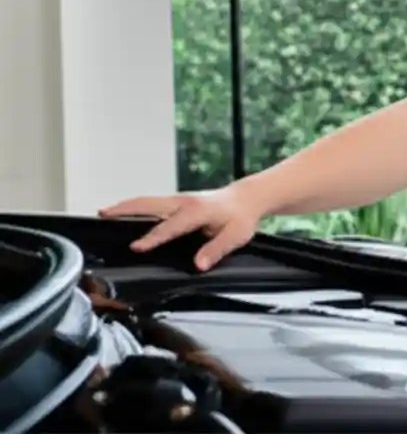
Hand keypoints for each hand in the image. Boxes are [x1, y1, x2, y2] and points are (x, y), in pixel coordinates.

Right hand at [98, 186, 264, 270]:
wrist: (247, 198)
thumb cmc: (241, 218)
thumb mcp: (236, 236)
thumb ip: (217, 249)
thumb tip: (198, 265)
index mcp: (197, 211)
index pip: (171, 226)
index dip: (154, 237)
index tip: (136, 247)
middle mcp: (184, 202)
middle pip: (149, 204)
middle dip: (125, 209)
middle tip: (102, 216)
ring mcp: (178, 200)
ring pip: (147, 202)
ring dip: (125, 207)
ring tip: (102, 214)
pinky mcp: (175, 203)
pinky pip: (151, 204)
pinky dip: (134, 208)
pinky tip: (121, 216)